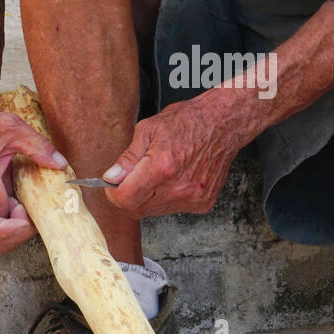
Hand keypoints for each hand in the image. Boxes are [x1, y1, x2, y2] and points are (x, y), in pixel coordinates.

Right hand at [0, 99, 66, 252]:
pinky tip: (35, 199)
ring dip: (23, 227)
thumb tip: (59, 163)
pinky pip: (11, 219)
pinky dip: (25, 217)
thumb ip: (38, 146)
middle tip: (34, 212)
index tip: (23, 216)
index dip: (4, 231)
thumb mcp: (13, 128)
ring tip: (35, 204)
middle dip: (18, 235)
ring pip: (3, 234)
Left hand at [102, 96, 240, 216]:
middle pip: (138, 210)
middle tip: (134, 178)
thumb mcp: (148, 129)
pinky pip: (175, 209)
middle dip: (129, 196)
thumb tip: (111, 177)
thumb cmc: (188, 121)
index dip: (114, 193)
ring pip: (155, 212)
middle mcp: (178, 187)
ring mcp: (192, 197)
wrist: (222, 125)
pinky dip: (168, 198)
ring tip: (159, 174)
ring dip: (149, 198)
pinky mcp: (203, 203)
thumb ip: (128, 158)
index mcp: (161, 167)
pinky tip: (175, 178)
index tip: (114, 184)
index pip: (125, 199)